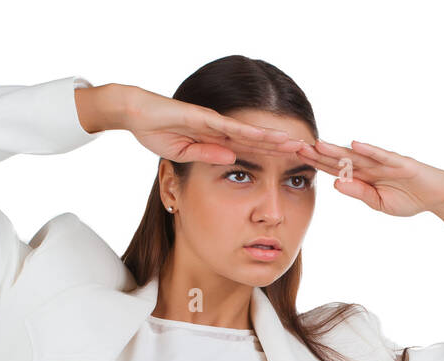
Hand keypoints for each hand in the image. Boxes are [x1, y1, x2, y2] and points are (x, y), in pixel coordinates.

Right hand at [122, 85, 308, 163]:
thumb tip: (232, 161)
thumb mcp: (186, 154)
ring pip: (251, 132)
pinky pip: (231, 127)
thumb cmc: (157, 132)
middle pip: (258, 139)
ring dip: (274, 138)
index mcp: (217, 140)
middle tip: (307, 153)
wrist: (136, 114)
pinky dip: (250, 133)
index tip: (292, 163)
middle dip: (282, 147)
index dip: (272, 155)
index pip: (251, 149)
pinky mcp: (204, 119)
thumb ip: (209, 156)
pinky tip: (267, 136)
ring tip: (297, 144)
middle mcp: (221, 129)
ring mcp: (214, 122)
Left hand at [294, 139, 443, 217]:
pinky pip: (382, 155)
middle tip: (294, 146)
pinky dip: (369, 150)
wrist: (438, 195)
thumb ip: (358, 192)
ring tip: (318, 144)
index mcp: (363, 175)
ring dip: (337, 150)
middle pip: (340, 158)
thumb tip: (334, 183)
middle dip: (318, 153)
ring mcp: (384, 162)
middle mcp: (370, 165)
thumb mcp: (378, 202)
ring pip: (356, 155)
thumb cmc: (409, 198)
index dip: (316, 163)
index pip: (335, 168)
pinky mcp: (400, 162)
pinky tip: (354, 145)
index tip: (294, 158)